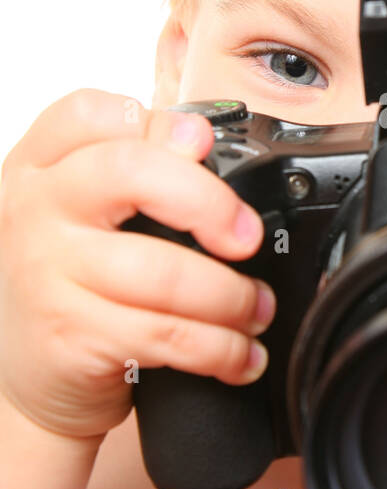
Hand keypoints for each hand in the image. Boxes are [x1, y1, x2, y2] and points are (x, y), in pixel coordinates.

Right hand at [0, 89, 276, 441]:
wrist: (30, 373)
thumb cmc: (73, 281)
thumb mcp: (88, 214)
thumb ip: (137, 167)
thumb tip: (197, 136)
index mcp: (40, 166)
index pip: (89, 114)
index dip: (156, 124)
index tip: (203, 148)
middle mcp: (35, 209)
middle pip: (131, 172)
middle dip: (211, 203)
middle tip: (247, 237)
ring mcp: (47, 273)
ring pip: (163, 271)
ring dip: (231, 296)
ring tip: (255, 307)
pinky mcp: (70, 334)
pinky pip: (166, 335)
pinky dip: (219, 348)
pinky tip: (238, 353)